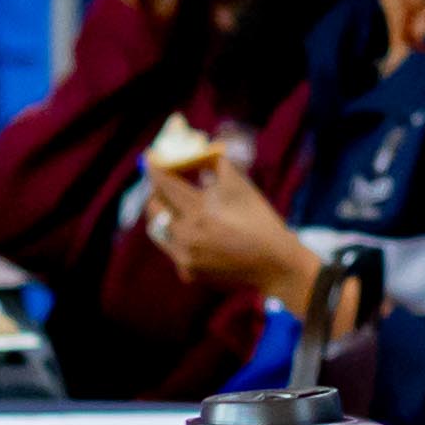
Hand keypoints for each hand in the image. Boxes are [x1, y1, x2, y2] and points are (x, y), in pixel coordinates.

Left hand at [146, 150, 318, 305]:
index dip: (155, 167)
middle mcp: (187, 237)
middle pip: (155, 207)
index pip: (165, 184)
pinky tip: (190, 229)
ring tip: (174, 204)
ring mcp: (185, 258)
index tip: (149, 156)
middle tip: (164, 181)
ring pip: (157, 229)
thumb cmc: (259, 220)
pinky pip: (171, 248)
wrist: (275, 264)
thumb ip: (214, 164)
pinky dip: (175, 234)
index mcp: (199, 212)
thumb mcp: (239, 185)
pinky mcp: (188, 273)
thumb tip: (194, 152)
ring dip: (162, 213)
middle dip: (156, 190)